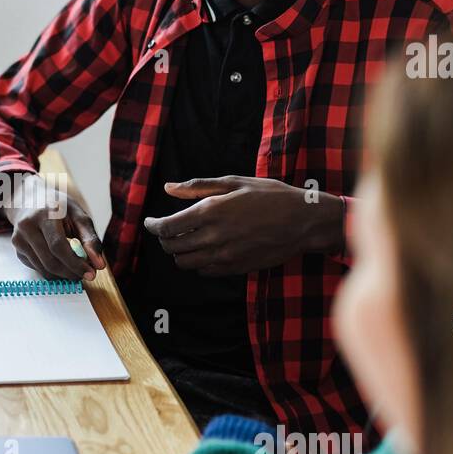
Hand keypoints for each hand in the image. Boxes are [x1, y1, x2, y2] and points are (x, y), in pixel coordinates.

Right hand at [4, 173, 106, 280]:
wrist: (29, 198)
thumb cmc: (58, 207)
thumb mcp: (78, 214)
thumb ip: (90, 239)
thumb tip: (99, 265)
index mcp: (45, 213)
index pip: (58, 245)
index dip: (75, 263)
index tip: (91, 273)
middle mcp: (27, 225)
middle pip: (50, 260)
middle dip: (71, 272)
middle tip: (85, 274)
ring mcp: (18, 237)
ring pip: (43, 268)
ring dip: (63, 274)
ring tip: (75, 269)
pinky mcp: (16, 248)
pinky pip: (37, 267)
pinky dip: (52, 271)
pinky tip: (60, 262)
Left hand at [143, 175, 342, 275]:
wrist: (303, 221)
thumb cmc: (270, 196)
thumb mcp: (234, 182)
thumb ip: (198, 186)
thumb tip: (168, 188)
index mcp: (210, 211)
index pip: (167, 227)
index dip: (153, 226)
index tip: (150, 222)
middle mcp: (213, 237)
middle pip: (172, 247)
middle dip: (165, 239)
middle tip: (168, 230)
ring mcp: (224, 256)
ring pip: (185, 263)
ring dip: (179, 253)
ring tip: (185, 241)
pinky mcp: (235, 268)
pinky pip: (204, 271)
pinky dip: (198, 263)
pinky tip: (206, 250)